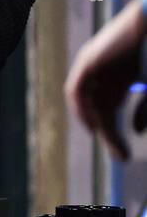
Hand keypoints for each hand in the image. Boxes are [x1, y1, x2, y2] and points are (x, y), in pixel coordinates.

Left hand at [64, 0, 146, 160]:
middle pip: (97, 110)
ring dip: (94, 122)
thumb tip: (137, 132)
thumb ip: (146, 110)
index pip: (108, 112)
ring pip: (85, 101)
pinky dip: (81, 108)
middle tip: (119, 156)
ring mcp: (93, 66)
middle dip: (108, 134)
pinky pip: (77, 90)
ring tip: (106, 139)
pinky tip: (92, 125)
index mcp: (117, 79)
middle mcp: (102, 73)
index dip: (114, 136)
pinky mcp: (88, 60)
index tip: (123, 156)